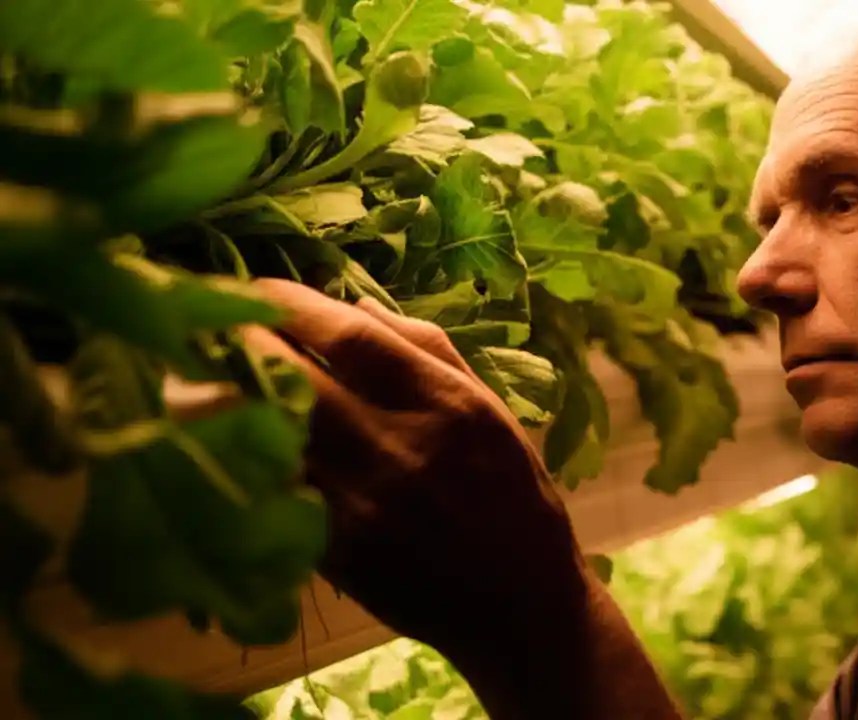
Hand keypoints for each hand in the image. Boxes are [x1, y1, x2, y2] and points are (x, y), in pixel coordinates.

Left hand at [243, 280, 588, 654]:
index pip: (348, 338)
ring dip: (231, 400)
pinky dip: (250, 459)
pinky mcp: (335, 552)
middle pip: (292, 379)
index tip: (258, 289)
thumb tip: (353, 306)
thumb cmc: (513, 494)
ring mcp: (360, 505)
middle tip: (218, 327)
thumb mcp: (489, 409)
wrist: (521, 602)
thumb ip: (427, 349)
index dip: (289, 305)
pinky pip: (274, 491)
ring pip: (268, 436)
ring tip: (208, 376)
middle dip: (243, 343)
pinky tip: (235, 441)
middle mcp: (398, 448)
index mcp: (445, 405)